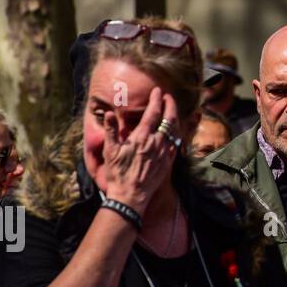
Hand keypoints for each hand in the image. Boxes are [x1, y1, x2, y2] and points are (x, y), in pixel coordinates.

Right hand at [101, 87, 178, 215]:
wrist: (130, 195)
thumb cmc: (118, 173)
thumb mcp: (110, 151)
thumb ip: (111, 130)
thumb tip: (109, 113)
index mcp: (142, 137)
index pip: (153, 113)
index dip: (157, 100)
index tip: (158, 91)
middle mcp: (157, 142)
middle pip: (169, 118)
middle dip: (171, 105)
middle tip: (168, 97)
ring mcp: (165, 152)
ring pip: (175, 130)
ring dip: (175, 117)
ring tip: (172, 111)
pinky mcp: (168, 161)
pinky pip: (176, 143)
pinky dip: (177, 133)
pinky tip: (175, 131)